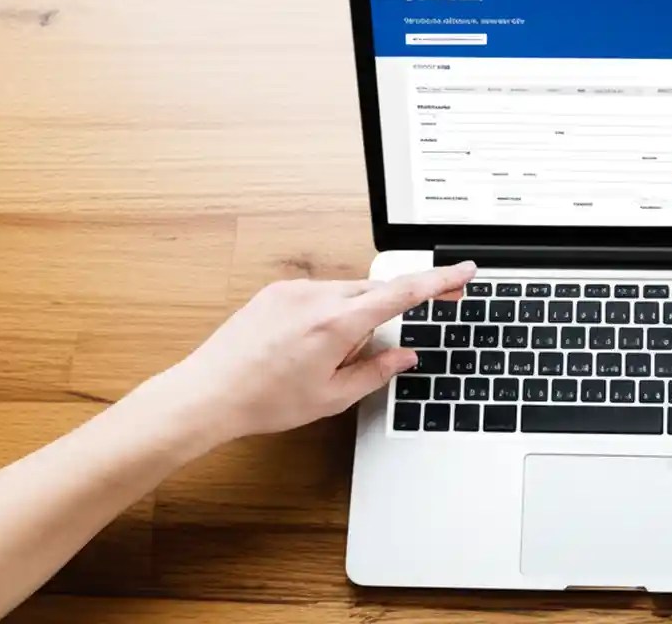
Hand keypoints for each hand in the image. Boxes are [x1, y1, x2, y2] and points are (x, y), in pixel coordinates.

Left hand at [152, 261, 475, 444]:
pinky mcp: (276, 291)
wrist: (206, 394)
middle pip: (375, 293)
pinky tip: (307, 347)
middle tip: (383, 348)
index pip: (402, 293)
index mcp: (337, 323)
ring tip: (324, 361)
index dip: (439, 281)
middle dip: (384, 318)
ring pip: (346, 295)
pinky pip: (319, 295)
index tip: (464, 271)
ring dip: (352, 320)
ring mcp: (294, 290)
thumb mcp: (333, 396)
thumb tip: (405, 355)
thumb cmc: (264, 400)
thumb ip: (377, 371)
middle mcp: (317, 296)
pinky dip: (328, 315)